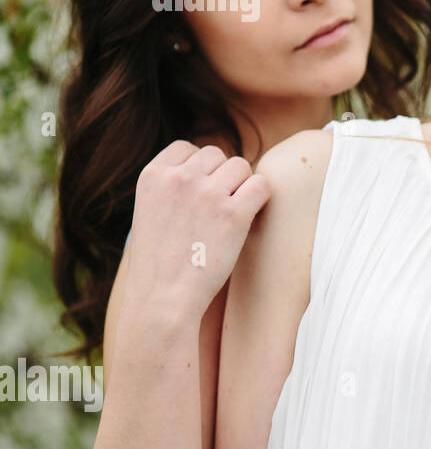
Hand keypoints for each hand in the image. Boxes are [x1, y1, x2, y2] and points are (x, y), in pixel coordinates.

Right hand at [119, 141, 270, 319]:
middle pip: (217, 155)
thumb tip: (207, 166)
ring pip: (241, 166)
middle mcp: (179, 178)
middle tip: (216, 210)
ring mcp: (207, 194)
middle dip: (221, 177)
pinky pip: (262, 185)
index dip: (199, 168)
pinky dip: (260, 197)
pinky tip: (249, 216)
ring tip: (229, 216)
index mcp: (152, 175)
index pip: (187, 148)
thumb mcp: (150, 213)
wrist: (162, 301)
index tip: (198, 193)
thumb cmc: (159, 264)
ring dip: (241, 187)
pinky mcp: (234, 214)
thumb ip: (172, 186)